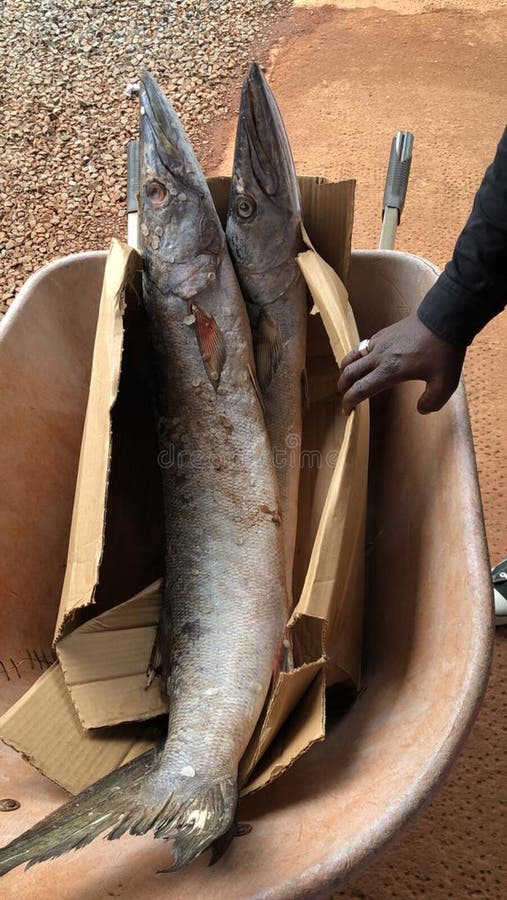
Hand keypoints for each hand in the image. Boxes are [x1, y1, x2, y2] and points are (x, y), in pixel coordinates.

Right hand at [338, 313, 465, 414]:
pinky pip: (362, 347)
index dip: (349, 401)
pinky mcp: (383, 333)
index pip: (360, 389)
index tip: (347, 411)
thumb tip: (420, 409)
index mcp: (389, 371)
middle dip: (343, 388)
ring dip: (345, 370)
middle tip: (345, 397)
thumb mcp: (445, 384)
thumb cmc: (444, 351)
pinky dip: (357, 357)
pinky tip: (363, 361)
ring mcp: (379, 342)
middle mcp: (379, 356)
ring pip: (352, 357)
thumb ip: (432, 402)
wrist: (445, 318)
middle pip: (349, 373)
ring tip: (346, 379)